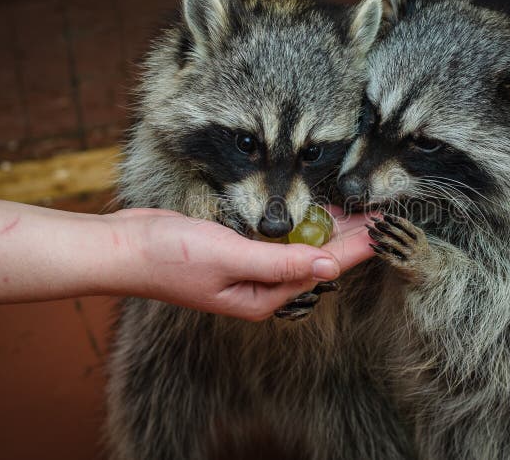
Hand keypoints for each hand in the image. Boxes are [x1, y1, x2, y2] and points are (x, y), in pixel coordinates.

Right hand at [112, 207, 374, 320]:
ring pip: (299, 248)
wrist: (126, 248)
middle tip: (379, 214)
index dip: (356, 249)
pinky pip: (278, 239)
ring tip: (357, 212)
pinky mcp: (236, 250)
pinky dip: (298, 225)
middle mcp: (260, 287)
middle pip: (316, 260)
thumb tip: (329, 268)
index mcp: (263, 297)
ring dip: (327, 231)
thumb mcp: (231, 259)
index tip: (384, 229)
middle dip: (349, 240)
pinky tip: (312, 213)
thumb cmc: (172, 257)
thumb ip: (281, 264)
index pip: (322, 269)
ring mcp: (248, 268)